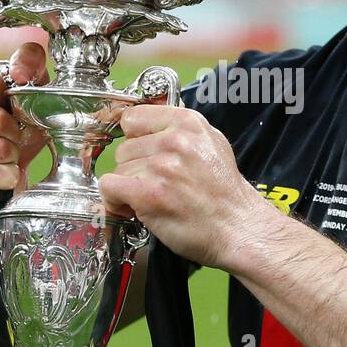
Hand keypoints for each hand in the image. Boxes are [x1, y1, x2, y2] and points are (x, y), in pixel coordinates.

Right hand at [0, 41, 49, 202]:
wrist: (3, 170)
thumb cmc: (13, 123)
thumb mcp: (28, 87)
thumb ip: (29, 61)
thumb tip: (20, 72)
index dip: (13, 99)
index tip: (12, 107)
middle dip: (16, 132)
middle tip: (13, 136)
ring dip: (13, 155)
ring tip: (6, 153)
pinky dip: (5, 176)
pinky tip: (1, 172)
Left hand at [97, 103, 268, 268]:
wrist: (238, 228)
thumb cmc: (225, 193)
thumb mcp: (214, 143)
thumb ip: (183, 129)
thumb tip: (156, 119)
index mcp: (188, 123)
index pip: (133, 118)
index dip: (135, 139)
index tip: (141, 153)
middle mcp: (174, 141)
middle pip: (125, 148)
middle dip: (135, 167)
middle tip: (156, 184)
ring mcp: (161, 166)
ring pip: (119, 170)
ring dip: (129, 187)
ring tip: (154, 198)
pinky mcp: (149, 193)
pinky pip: (109, 187)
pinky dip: (114, 200)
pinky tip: (130, 207)